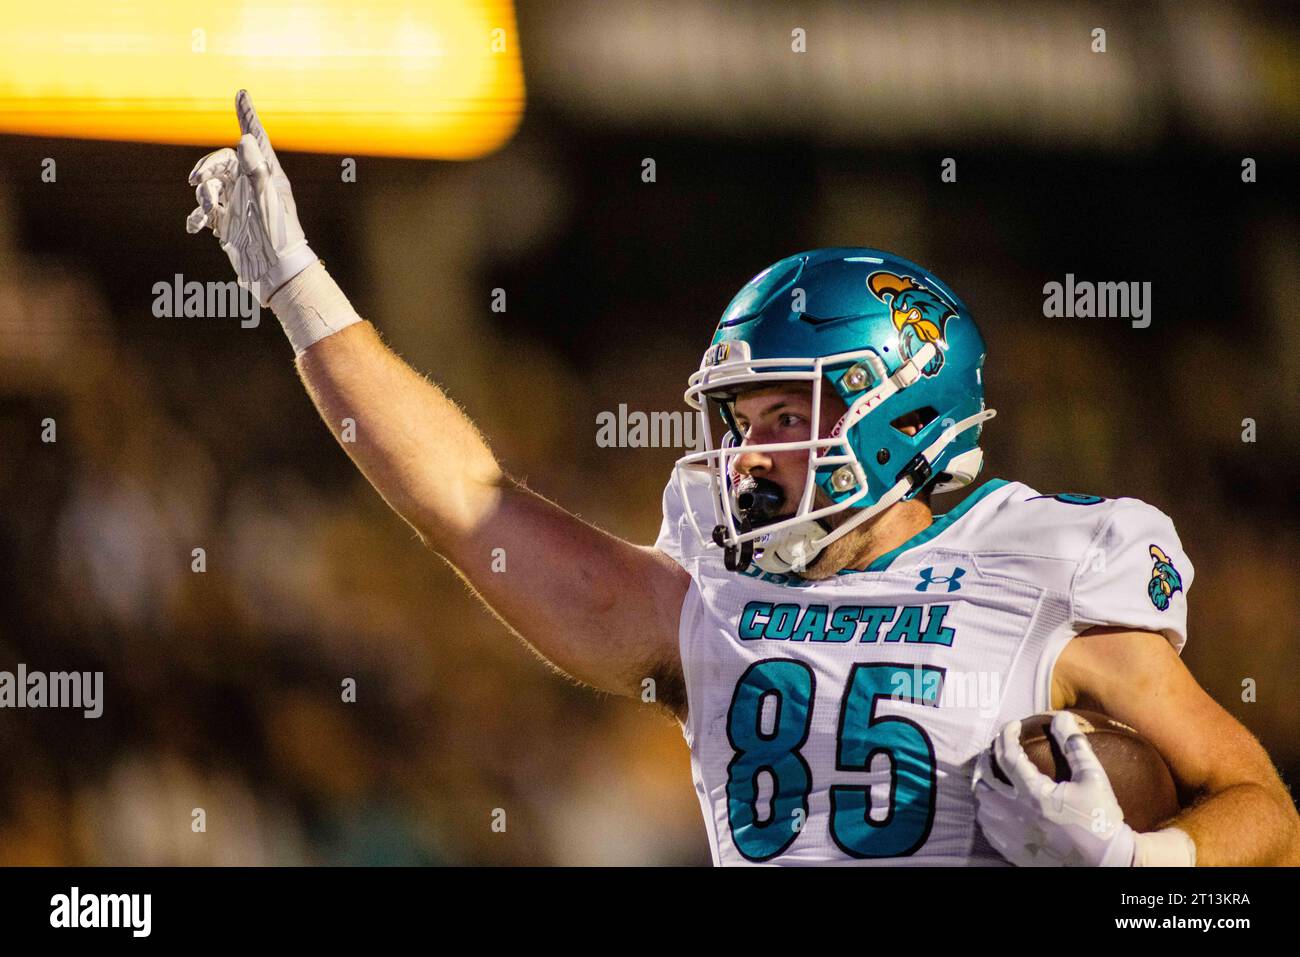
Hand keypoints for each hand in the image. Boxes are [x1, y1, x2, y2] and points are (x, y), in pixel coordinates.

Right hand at [186, 90, 316, 304]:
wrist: (277, 274)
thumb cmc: (279, 237)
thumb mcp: (267, 200)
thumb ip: (255, 170)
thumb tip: (245, 138)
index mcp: (268, 175)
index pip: (255, 139)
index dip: (247, 116)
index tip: (242, 93)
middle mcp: (252, 185)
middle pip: (223, 162)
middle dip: (207, 168)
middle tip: (196, 180)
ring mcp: (239, 203)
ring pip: (210, 185)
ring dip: (202, 194)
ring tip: (205, 209)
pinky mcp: (227, 222)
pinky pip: (205, 212)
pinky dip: (197, 217)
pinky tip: (196, 226)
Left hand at [971, 711, 1135, 866]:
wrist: (1108, 863)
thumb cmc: (1101, 820)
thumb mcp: (1093, 778)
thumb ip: (1074, 746)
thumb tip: (1061, 717)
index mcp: (1034, 794)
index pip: (1007, 756)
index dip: (1006, 735)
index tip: (1012, 725)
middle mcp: (1016, 814)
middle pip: (984, 780)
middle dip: (987, 760)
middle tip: (998, 751)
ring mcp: (1012, 835)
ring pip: (982, 806)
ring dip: (985, 787)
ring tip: (995, 777)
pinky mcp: (1014, 852)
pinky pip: (988, 829)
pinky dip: (988, 813)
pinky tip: (999, 807)